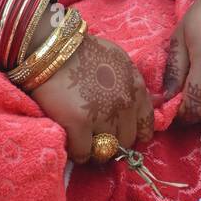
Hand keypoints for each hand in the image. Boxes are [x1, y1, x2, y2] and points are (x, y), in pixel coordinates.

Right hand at [30, 32, 153, 164]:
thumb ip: (131, 85)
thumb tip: (147, 104)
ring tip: (82, 138)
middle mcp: (124, 104)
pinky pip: (83, 154)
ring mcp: (103, 115)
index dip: (131, 132)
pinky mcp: (79, 123)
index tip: (118, 132)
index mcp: (136, 88)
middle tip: (95, 134)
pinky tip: (70, 139)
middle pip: (125, 141)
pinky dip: (76, 151)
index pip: (145, 127)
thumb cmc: (83, 53)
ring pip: (105, 151)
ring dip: (94, 148)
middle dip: (111, 140)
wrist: (53, 47)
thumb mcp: (119, 62)